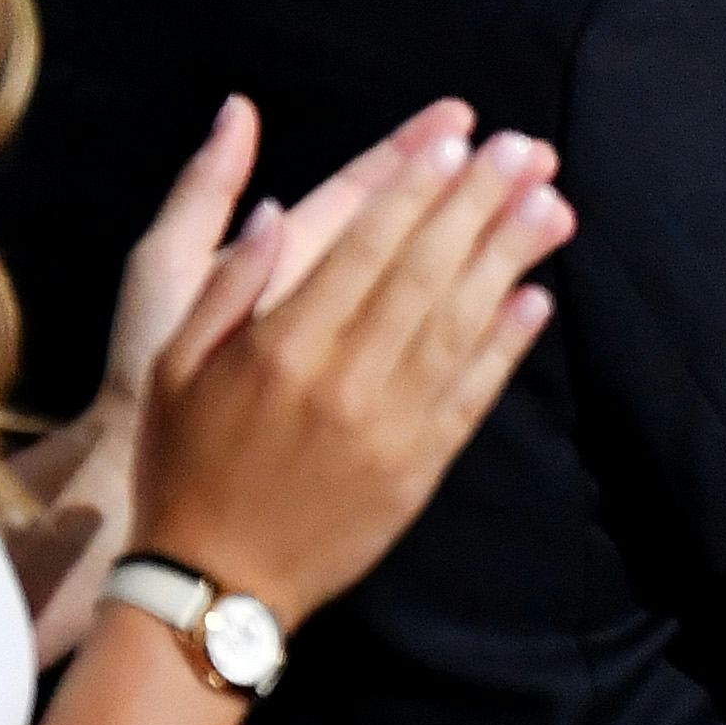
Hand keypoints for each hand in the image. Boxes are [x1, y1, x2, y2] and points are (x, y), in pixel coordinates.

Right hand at [131, 122, 573, 627]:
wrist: (218, 583)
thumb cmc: (186, 462)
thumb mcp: (176, 365)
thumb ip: (231, 285)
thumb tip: (274, 210)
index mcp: (282, 346)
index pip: (364, 248)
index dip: (415, 190)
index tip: (458, 141)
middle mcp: (344, 380)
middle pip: (426, 273)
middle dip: (479, 204)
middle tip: (527, 150)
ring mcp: (391, 426)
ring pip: (461, 325)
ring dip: (510, 259)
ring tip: (550, 204)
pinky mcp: (420, 467)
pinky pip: (473, 394)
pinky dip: (509, 343)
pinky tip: (537, 295)